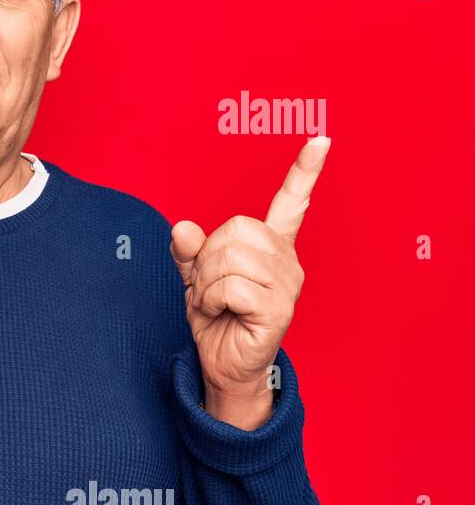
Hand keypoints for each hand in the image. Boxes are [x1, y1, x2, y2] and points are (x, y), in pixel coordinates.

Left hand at [170, 137, 329, 428]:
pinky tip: (223, 313)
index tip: (321, 140)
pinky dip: (213, 300)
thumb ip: (189, 251)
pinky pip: (232, 288)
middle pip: (234, 231)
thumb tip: (182, 227)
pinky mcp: (279, 309)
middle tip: (209, 288)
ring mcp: (287, 285)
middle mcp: (286, 261)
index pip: (291, 203)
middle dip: (206, 260)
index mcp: (271, 247)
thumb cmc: (216, 319)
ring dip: (207, 283)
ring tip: (215, 302)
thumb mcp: (196, 278)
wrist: (223, 364)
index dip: (304, 172)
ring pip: (230, 259)